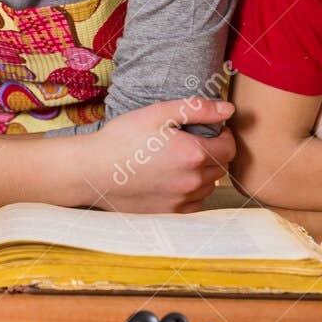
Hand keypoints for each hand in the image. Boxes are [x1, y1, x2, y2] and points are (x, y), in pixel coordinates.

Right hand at [87, 99, 236, 213]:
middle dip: (215, 152)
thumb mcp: (158, 113)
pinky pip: (195, 203)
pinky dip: (193, 191)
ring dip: (205, 172)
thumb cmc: (121, 139)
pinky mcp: (169, 212)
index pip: (229, 147)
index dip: (224, 135)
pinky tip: (176, 179)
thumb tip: (228, 110)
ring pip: (210, 186)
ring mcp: (181, 199)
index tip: (212, 129)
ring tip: (183, 160)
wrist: (92, 171)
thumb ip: (197, 109)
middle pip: (221, 167)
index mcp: (193, 153)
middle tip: (196, 141)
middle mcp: (192, 180)